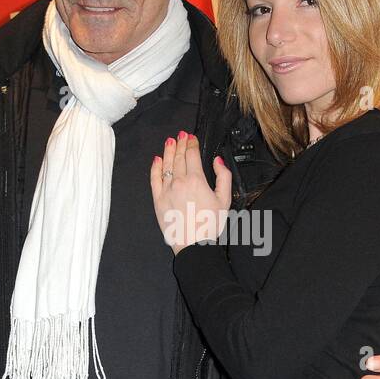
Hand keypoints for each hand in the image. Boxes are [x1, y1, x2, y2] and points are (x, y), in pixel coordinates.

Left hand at [150, 130, 231, 254]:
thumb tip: (217, 161)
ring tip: (170, 142)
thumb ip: (223, 177)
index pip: (192, 154)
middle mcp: (180, 182)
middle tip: (181, 135)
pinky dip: (155, 168)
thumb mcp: (225, 199)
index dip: (192, 143)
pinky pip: (154, 179)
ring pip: (166, 165)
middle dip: (181, 143)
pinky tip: (157, 160)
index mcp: (196, 180)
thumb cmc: (210, 224)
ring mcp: (167, 190)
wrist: (194, 243)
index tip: (191, 137)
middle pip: (179, 157)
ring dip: (168, 151)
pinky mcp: (158, 200)